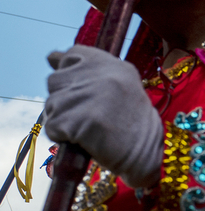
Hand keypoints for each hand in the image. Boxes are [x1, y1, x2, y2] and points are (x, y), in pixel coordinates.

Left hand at [45, 45, 162, 187]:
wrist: (147, 155)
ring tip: (90, 129)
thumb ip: (89, 71)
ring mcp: (88, 97)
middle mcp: (100, 75)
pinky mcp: (77, 121)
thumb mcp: (121, 85)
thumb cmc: (133, 124)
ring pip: (51, 105)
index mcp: (113, 64)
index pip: (71, 55)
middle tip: (91, 114)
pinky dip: (63, 137)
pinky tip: (84, 140)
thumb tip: (52, 57)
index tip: (85, 89)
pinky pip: (52, 127)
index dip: (72, 74)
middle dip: (66, 100)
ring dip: (64, 120)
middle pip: (55, 81)